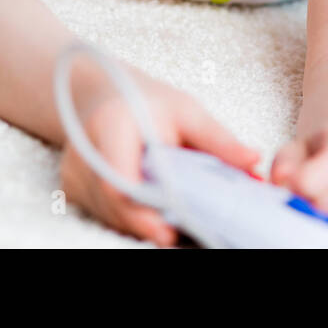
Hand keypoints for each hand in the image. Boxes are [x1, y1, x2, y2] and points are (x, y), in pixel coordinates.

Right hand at [60, 65, 261, 246]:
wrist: (104, 95)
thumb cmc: (148, 102)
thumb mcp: (186, 111)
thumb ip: (218, 139)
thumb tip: (254, 161)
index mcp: (112, 123)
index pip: (118, 178)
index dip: (142, 209)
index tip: (170, 229)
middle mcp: (84, 150)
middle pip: (115, 204)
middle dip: (149, 221)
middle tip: (181, 232)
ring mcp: (73, 172)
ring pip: (110, 214)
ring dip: (141, 222)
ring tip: (172, 220)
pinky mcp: (73, 188)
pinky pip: (104, 213)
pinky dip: (130, 217)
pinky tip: (150, 210)